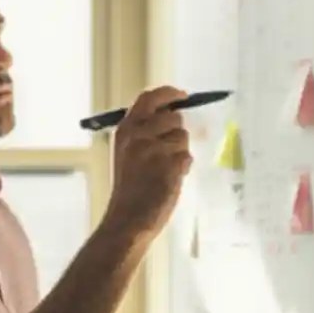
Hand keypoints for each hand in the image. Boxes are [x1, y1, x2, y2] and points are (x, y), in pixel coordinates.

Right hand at [103, 86, 193, 237]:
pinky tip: (169, 180)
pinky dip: (182, 169)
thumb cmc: (129, 188)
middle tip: (168, 152)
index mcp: (126, 129)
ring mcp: (155, 149)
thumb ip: (145, 133)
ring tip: (163, 171)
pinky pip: (187, 157)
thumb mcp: (128, 152)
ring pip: (182, 138)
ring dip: (179, 153)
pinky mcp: (170, 164)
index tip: (181, 96)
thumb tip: (174, 115)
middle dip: (176, 132)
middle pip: (173, 117)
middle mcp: (139, 134)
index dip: (168, 94)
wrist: (127, 218)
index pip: (149, 98)